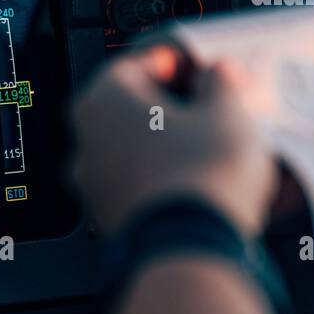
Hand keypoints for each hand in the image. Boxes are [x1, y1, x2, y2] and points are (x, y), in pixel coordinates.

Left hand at [71, 46, 276, 237]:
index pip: (140, 63)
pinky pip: (141, 185)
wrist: (189, 250)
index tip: (206, 69)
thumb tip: (218, 75)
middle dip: (176, 106)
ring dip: (171, 144)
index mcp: (102, 99)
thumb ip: (220, 84)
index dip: (180, 63)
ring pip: (137, 149)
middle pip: (135, 109)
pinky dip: (166, 178)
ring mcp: (93, 183)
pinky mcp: (109, 217)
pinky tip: (201, 181)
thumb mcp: (226, 112)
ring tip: (216, 148)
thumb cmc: (198, 176)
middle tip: (216, 107)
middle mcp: (86, 140)